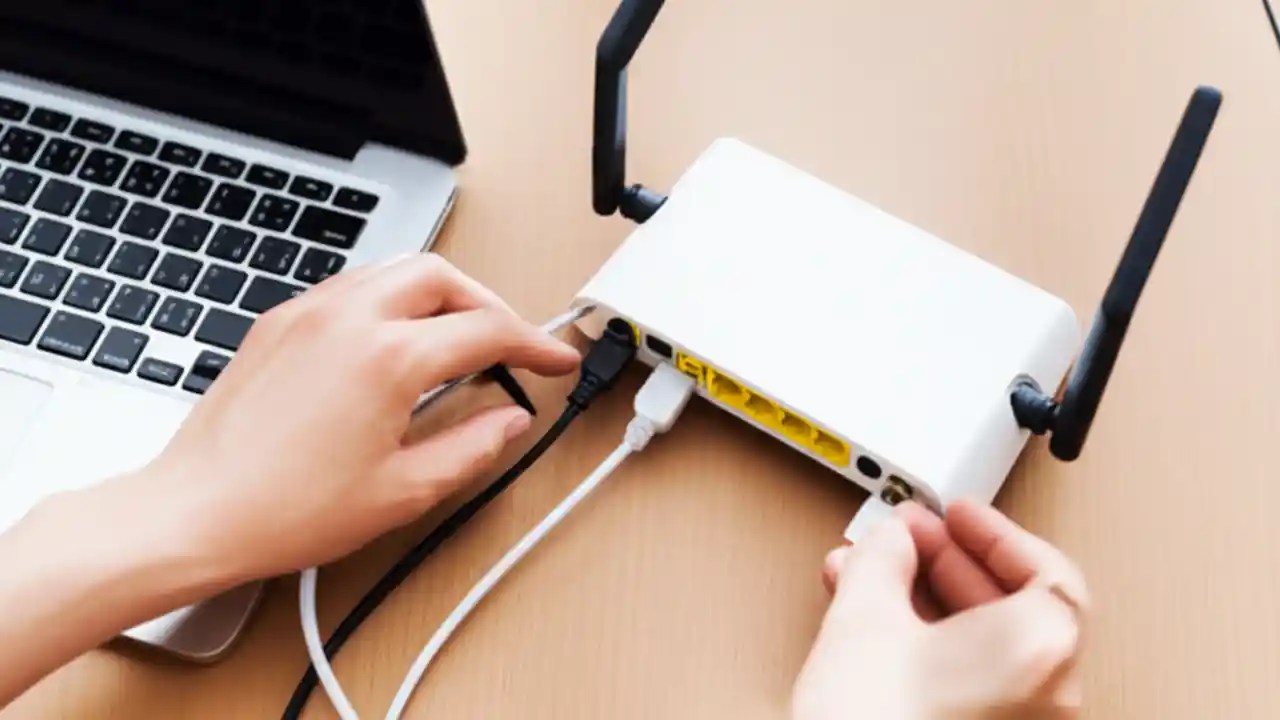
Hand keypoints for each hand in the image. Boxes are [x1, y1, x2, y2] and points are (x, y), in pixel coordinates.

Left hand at [124, 254, 579, 584]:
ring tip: (455, 339)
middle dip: (488, 303)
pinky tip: (394, 342)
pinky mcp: (278, 323)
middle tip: (508, 344)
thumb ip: (472, 447)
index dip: (534, 345)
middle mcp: (348, 317)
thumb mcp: (403, 491)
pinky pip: (351, 288)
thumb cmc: (285, 509)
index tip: (554, 359)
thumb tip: (509, 421)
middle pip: (443, 276)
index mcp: (388, 357)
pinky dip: (390, 301)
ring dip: (438, 295)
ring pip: (395, 270)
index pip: (486, 331)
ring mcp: (308, 313)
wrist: (196, 512)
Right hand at [792, 500, 1088, 719]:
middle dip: (949, 563)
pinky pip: (970, 681)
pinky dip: (931, 646)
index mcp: (1043, 649)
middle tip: (909, 537)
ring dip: (929, 602)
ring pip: (986, 647)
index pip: (1044, 569)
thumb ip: (883, 557)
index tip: (960, 514)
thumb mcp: (865, 614)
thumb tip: (889, 543)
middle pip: (1014, 607)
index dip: (994, 531)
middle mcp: (1047, 696)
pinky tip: (878, 625)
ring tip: (875, 575)